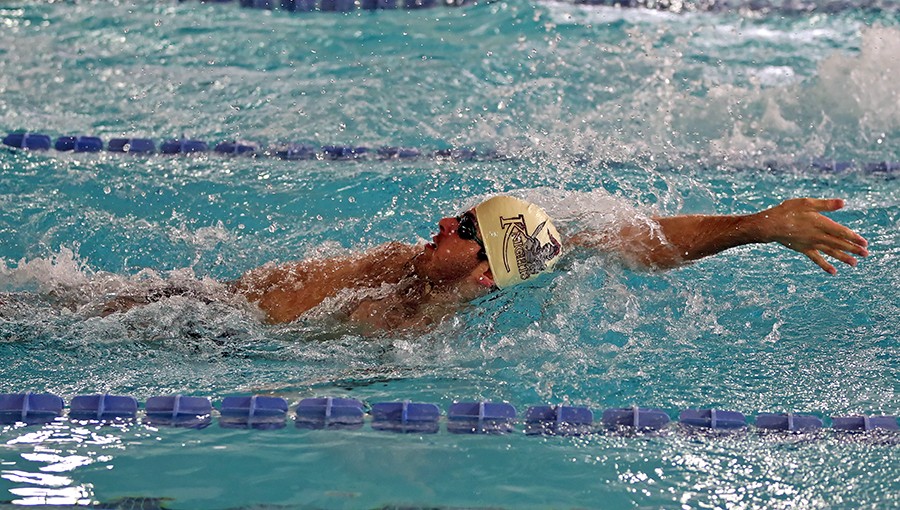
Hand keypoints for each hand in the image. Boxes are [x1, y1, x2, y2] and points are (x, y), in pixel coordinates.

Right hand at [754, 198, 868, 273]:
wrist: (770, 226)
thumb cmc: (787, 211)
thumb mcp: (806, 203)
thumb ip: (825, 205)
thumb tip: (843, 203)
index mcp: (820, 223)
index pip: (841, 232)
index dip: (854, 237)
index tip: (864, 243)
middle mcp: (818, 236)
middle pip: (839, 243)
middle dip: (853, 249)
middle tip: (866, 254)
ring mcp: (811, 244)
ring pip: (830, 252)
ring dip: (843, 258)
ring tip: (854, 264)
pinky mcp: (803, 249)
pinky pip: (816, 259)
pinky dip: (825, 265)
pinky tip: (833, 271)